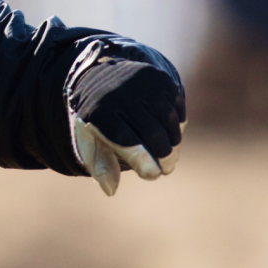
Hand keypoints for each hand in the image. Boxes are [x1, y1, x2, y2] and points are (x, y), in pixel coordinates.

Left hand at [67, 58, 183, 195]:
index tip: (152, 174)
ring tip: (171, 155)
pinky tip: (173, 134)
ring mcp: (141, 82)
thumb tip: (110, 191)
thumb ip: (101, 166)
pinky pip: (176, 106)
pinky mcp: (158, 77)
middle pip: (152, 132)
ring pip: (167, 119)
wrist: (99, 77)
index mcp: (99, 112)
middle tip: (167, 169)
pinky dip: (177, 123)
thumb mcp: (90, 141)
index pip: (125, 140)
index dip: (141, 159)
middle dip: (163, 156)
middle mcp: (121, 93)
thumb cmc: (96, 118)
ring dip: (173, 142)